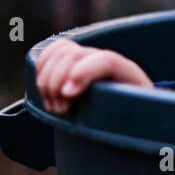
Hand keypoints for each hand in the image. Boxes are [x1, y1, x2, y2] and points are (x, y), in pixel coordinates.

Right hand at [34, 37, 152, 113]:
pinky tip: (46, 91)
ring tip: (54, 105)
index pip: (106, 60)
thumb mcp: (132, 121)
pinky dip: (41, 69)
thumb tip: (104, 122)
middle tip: (61, 110)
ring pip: (60, 53)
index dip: (82, 73)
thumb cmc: (131, 120)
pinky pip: (52, 52)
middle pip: (74, 55)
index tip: (68, 95)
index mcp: (128, 74)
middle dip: (57, 83)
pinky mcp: (75, 60)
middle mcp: (108, 61)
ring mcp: (91, 58)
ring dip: (47, 80)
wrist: (133, 112)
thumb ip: (119, 119)